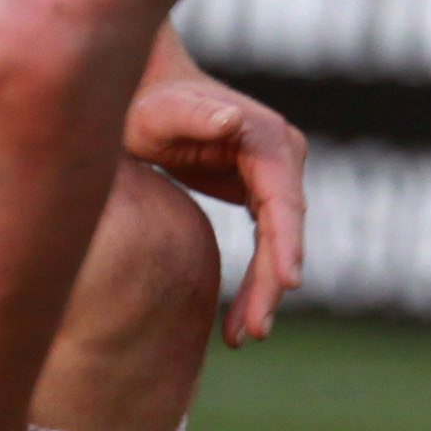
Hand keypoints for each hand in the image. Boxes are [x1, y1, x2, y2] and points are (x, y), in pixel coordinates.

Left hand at [124, 60, 306, 344]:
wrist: (142, 94)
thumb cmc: (147, 103)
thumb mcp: (163, 112)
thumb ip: (198, 116)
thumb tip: (232, 121)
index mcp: (265, 138)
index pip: (284, 199)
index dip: (287, 242)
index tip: (287, 283)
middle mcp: (280, 154)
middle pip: (285, 228)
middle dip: (274, 281)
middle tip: (255, 330)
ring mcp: (273, 173)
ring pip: (278, 242)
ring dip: (266, 290)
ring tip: (244, 336)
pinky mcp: (257, 189)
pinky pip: (266, 242)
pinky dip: (258, 277)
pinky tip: (239, 320)